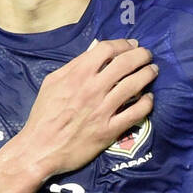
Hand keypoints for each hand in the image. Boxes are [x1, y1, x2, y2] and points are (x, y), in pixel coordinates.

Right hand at [18, 38, 157, 179]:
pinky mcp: (110, 130)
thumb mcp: (52, 83)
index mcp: (78, 74)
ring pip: (134, 85)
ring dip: (147, 74)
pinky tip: (149, 98)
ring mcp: (103, 109)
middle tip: (147, 55)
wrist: (40, 148)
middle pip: (125, 63)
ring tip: (152, 71)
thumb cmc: (43, 115)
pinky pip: (136, 113)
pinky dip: (146, 103)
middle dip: (141, 55)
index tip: (132, 45)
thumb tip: (93, 52)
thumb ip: (73, 67)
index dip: (123, 44)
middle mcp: (93, 88)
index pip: (107, 49)